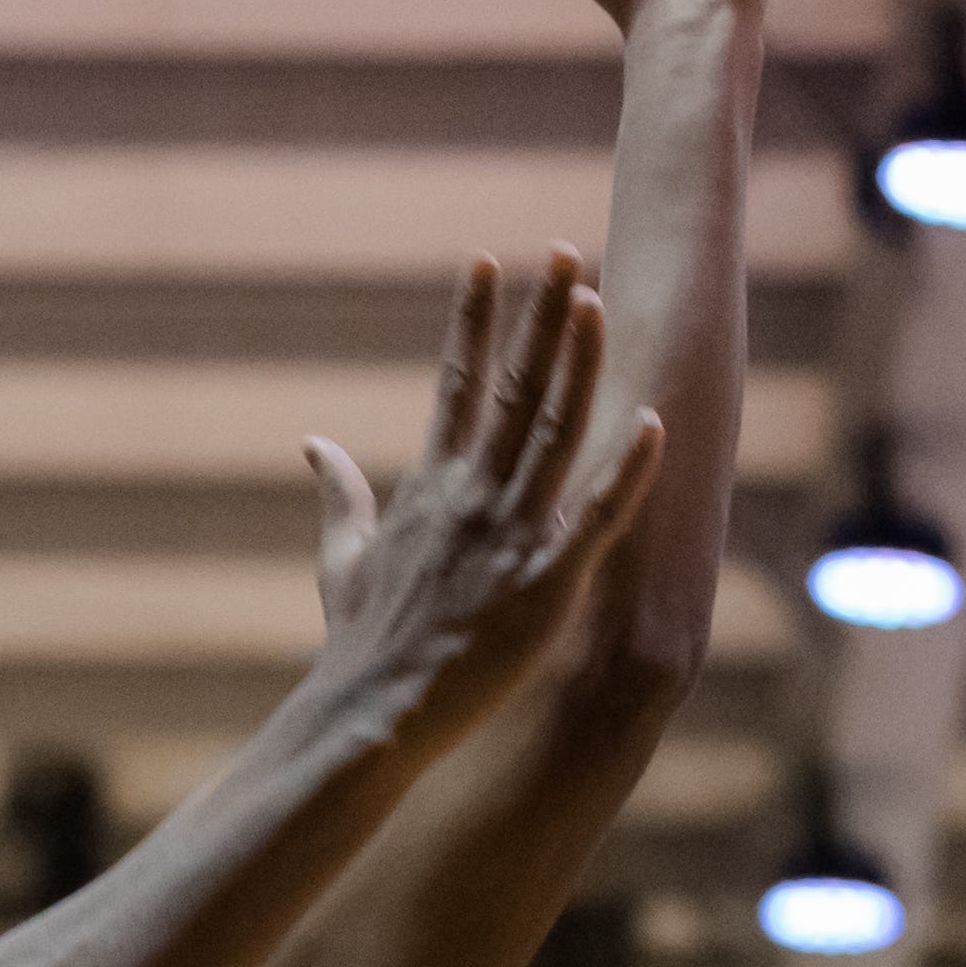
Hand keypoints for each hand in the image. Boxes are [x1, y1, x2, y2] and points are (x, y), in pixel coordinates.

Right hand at [302, 249, 657, 744]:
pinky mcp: (545, 583)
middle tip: (560, 251)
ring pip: (552, 432)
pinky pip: (595, 518)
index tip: (483, 264)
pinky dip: (624, 470)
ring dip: (575, 364)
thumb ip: (340, 495)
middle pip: (511, 388)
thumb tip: (315, 443)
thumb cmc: (361, 645)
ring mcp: (509, 538)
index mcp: (429, 489)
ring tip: (592, 300)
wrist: (371, 716)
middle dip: (536, 317)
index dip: (471, 321)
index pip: (454, 384)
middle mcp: (470, 499)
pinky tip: (650, 421)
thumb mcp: (343, 560)